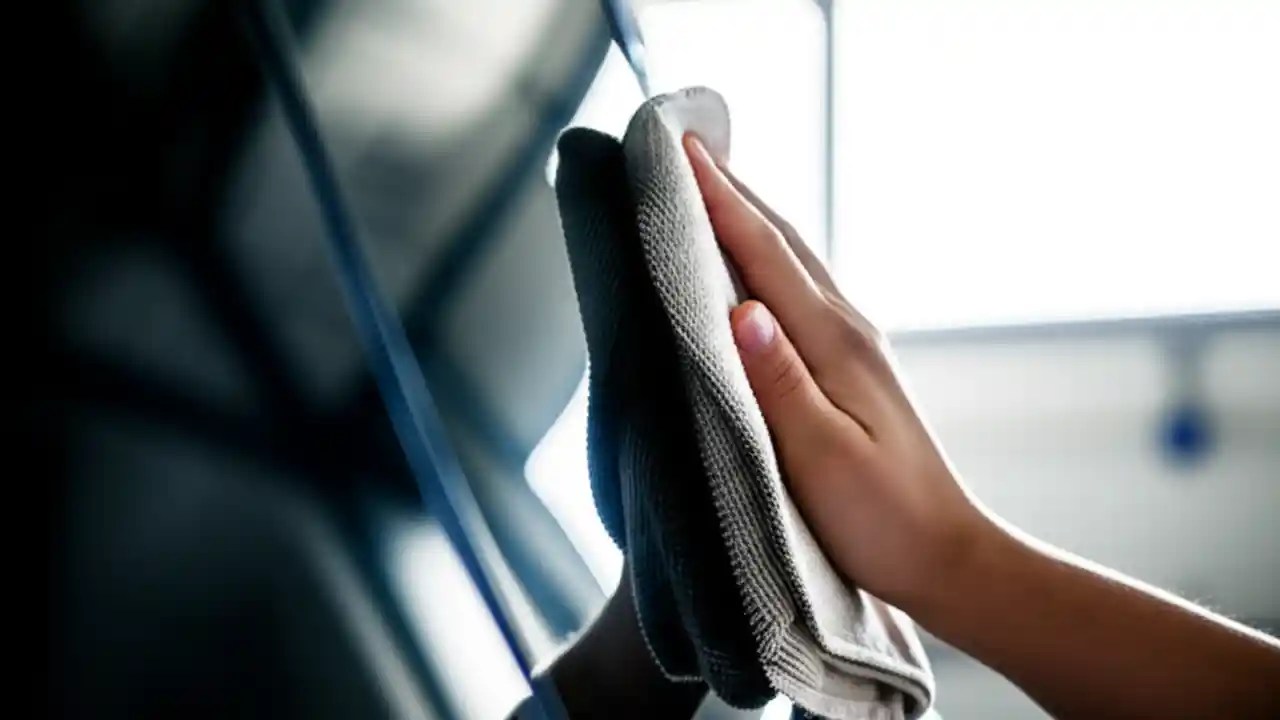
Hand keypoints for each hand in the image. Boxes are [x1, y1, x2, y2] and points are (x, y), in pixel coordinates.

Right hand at [684, 135, 991, 611]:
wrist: (949, 557)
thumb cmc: (881, 519)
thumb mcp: (822, 457)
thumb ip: (779, 381)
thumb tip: (739, 306)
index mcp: (835, 345)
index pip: (764, 256)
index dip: (719, 201)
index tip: (679, 152)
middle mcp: (847, 331)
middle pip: (782, 242)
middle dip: (733, 191)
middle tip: (685, 147)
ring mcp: (854, 347)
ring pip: (795, 261)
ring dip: (752, 217)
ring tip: (714, 184)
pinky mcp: (852, 368)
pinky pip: (801, 291)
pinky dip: (768, 259)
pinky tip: (755, 265)